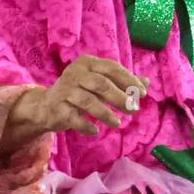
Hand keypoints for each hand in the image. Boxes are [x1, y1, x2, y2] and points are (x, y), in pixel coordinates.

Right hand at [0, 55, 147, 152]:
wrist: (45, 106)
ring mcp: (64, 90)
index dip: (129, 80)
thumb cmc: (78, 92)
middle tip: (134, 110)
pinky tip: (95, 131)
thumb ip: (121, 82)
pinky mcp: (57, 108)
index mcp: (87, 62)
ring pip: (89, 101)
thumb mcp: (99, 83)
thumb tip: (147, 82)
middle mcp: (74, 73)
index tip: (142, 93)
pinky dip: (86, 126)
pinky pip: (75, 118)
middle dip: (120, 97)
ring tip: (118, 123)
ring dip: (106, 114)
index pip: (112, 68)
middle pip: (102, 84)